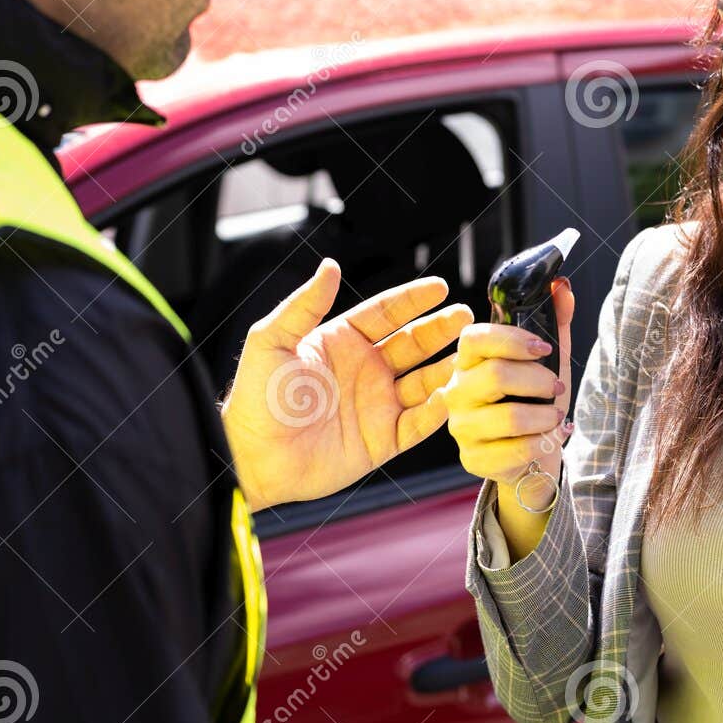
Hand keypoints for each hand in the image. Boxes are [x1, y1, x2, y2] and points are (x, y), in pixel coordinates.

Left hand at [220, 258, 473, 510]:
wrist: (253, 457)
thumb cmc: (256, 398)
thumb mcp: (272, 341)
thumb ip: (304, 305)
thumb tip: (330, 265)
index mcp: (341, 341)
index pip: (386, 313)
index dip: (413, 299)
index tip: (440, 287)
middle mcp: (364, 369)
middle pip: (413, 343)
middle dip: (441, 329)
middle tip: (466, 317)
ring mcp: (376, 405)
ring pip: (423, 381)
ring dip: (447, 367)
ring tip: (470, 355)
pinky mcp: (382, 440)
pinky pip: (419, 423)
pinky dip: (438, 411)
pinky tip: (453, 395)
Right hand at [445, 277, 574, 490]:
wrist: (533, 455)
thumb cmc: (535, 402)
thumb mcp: (549, 361)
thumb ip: (554, 323)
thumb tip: (561, 286)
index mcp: (468, 360)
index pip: (475, 338)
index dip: (513, 340)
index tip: (544, 348)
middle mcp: (457, 391)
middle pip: (496, 375)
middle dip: (538, 379)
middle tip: (557, 385)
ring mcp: (461, 426)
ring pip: (509, 416)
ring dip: (545, 415)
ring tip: (555, 415)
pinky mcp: (472, 458)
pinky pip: (515, 449)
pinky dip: (543, 442)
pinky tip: (550, 437)